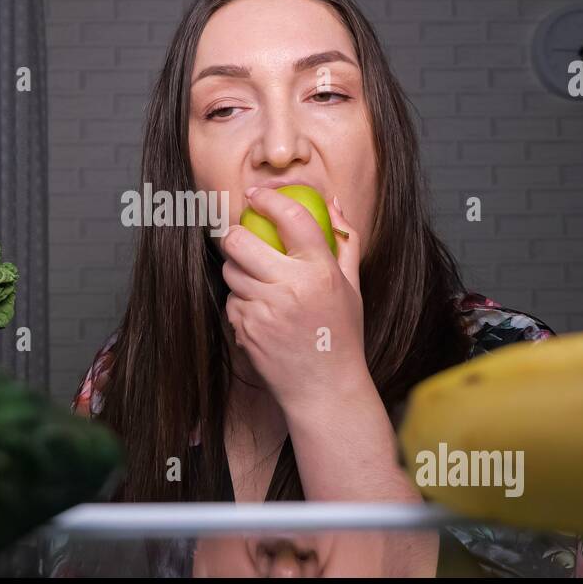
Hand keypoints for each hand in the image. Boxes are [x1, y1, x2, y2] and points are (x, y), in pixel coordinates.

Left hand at [221, 186, 365, 419]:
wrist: (325, 389)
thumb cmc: (341, 334)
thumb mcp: (352, 286)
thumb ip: (345, 241)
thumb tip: (332, 201)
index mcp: (320, 272)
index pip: (290, 217)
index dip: (268, 198)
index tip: (256, 194)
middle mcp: (290, 288)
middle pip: (240, 240)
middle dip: (236, 235)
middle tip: (244, 238)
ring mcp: (264, 310)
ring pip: (230, 271)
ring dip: (239, 271)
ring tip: (260, 282)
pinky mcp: (245, 329)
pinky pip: (231, 300)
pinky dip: (241, 301)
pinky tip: (262, 314)